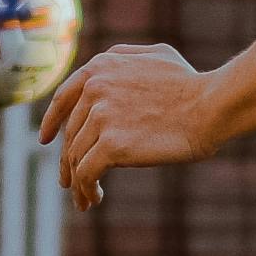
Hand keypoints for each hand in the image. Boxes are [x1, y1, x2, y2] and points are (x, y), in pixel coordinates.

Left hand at [30, 42, 220, 202]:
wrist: (211, 106)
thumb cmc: (191, 84)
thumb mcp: (155, 55)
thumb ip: (123, 59)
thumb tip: (101, 71)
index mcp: (100, 68)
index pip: (62, 99)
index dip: (50, 122)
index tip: (44, 140)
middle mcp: (94, 89)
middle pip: (70, 134)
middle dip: (68, 160)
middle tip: (69, 182)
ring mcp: (100, 116)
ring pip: (75, 156)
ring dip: (77, 181)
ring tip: (85, 198)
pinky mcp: (111, 145)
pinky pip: (86, 173)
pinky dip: (85, 190)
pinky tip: (94, 199)